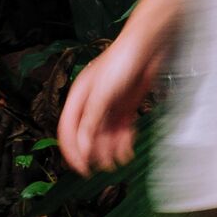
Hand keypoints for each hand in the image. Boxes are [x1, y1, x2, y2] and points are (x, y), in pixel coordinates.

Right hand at [57, 32, 160, 174]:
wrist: (148, 47)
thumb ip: (90, 121)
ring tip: (119, 161)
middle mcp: (91, 103)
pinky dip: (124, 143)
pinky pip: (121, 131)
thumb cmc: (122, 60)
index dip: (72, 151)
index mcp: (78, 98)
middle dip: (94, 153)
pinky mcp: (126, 107)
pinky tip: (128, 152)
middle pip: (87, 135)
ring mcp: (109, 106)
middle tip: (103, 168)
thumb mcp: (101, 93)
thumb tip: (82, 147)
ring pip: (105, 136)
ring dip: (110, 150)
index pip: (67, 129)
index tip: (81, 168)